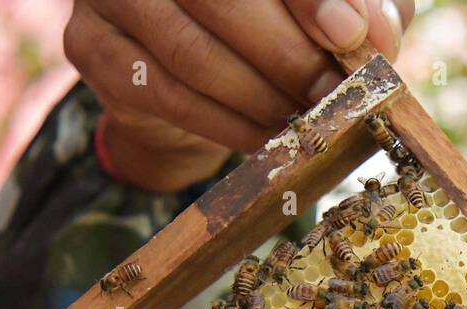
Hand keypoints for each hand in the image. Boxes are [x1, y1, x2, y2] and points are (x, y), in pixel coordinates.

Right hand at [63, 0, 414, 191]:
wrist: (203, 82)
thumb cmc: (280, 24)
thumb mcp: (332, 10)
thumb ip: (365, 7)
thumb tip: (374, 33)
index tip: (349, 36)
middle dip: (287, 54)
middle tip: (333, 94)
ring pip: (190, 51)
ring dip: (259, 97)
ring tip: (308, 122)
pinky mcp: (91, 47)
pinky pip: (165, 94)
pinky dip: (226, 125)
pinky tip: (268, 139)